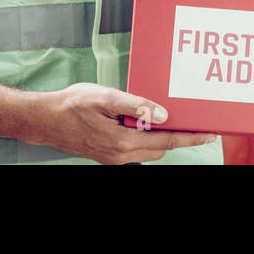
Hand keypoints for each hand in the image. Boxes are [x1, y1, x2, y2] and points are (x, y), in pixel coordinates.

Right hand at [34, 83, 217, 164]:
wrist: (45, 120)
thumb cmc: (72, 105)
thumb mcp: (106, 97)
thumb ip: (136, 106)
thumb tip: (164, 115)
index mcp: (123, 142)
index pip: (167, 141)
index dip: (190, 137)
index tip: (208, 134)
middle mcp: (121, 155)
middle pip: (162, 148)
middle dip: (181, 137)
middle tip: (197, 124)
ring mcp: (114, 157)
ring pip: (150, 149)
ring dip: (164, 137)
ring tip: (176, 120)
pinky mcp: (108, 154)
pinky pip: (137, 149)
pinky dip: (148, 138)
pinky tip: (149, 122)